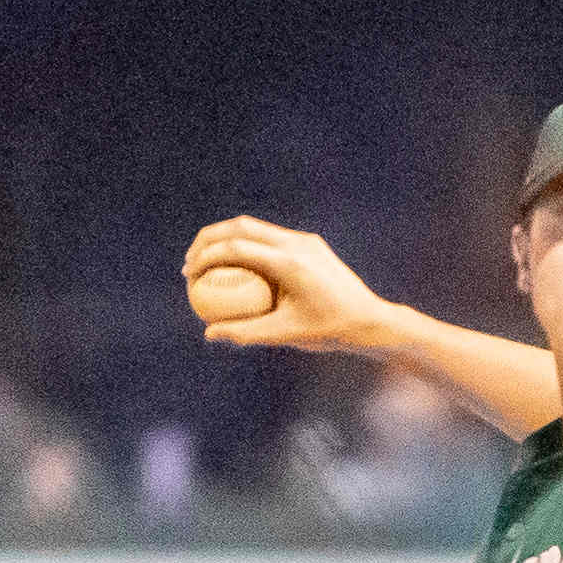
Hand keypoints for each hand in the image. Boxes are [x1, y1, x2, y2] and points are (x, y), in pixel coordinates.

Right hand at [182, 217, 390, 353]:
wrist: (372, 321)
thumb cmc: (330, 333)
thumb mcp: (286, 335)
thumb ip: (246, 332)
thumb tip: (210, 334)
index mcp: (289, 263)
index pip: (236, 248)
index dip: (206, 258)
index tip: (190, 275)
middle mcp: (296, 244)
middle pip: (239, 227)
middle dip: (208, 240)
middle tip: (190, 263)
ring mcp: (305, 240)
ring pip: (255, 228)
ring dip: (227, 240)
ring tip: (208, 263)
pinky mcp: (310, 243)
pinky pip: (271, 238)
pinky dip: (248, 246)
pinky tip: (237, 268)